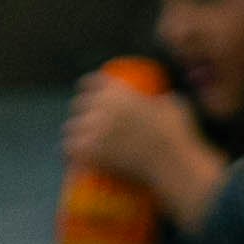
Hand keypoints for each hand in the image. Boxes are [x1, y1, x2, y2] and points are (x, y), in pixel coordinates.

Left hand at [68, 69, 225, 228]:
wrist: (169, 161)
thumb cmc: (175, 132)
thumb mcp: (171, 104)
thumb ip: (160, 99)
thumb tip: (159, 100)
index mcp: (120, 92)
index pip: (93, 82)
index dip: (90, 86)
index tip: (89, 92)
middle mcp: (103, 108)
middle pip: (79, 104)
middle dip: (81, 110)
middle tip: (87, 120)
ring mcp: (95, 131)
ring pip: (71, 128)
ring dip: (74, 131)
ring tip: (78, 138)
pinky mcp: (91, 153)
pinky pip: (69, 149)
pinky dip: (68, 151)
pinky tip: (70, 154)